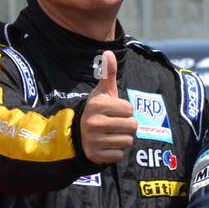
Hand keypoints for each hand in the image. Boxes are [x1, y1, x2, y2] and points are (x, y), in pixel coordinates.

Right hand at [79, 50, 136, 164]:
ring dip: (122, 138)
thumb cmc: (96, 110)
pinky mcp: (96, 155)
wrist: (76, 134)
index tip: (114, 111)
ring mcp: (94, 140)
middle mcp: (94, 123)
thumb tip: (108, 52)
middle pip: (132, 126)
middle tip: (114, 124)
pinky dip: (116, 151)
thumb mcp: (101, 92)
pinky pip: (119, 155)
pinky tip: (106, 145)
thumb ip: (108, 74)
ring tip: (110, 134)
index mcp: (97, 105)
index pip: (130, 109)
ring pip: (128, 141)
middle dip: (126, 125)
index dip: (125, 110)